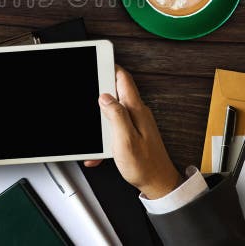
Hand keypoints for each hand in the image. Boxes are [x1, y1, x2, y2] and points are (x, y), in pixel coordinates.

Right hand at [85, 67, 181, 199]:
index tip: (98, 61)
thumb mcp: (126, 140)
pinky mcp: (132, 134)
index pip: (124, 79)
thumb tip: (105, 97)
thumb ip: (116, 115)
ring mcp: (135, 123)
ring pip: (112, 112)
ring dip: (99, 122)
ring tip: (92, 133)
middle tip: (86, 95)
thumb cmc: (145, 165)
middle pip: (116, 93)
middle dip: (99, 94)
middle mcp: (137, 113)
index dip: (110, 67)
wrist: (158, 184)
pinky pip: (114, 129)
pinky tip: (98, 153)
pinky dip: (104, 138)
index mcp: (136, 110)